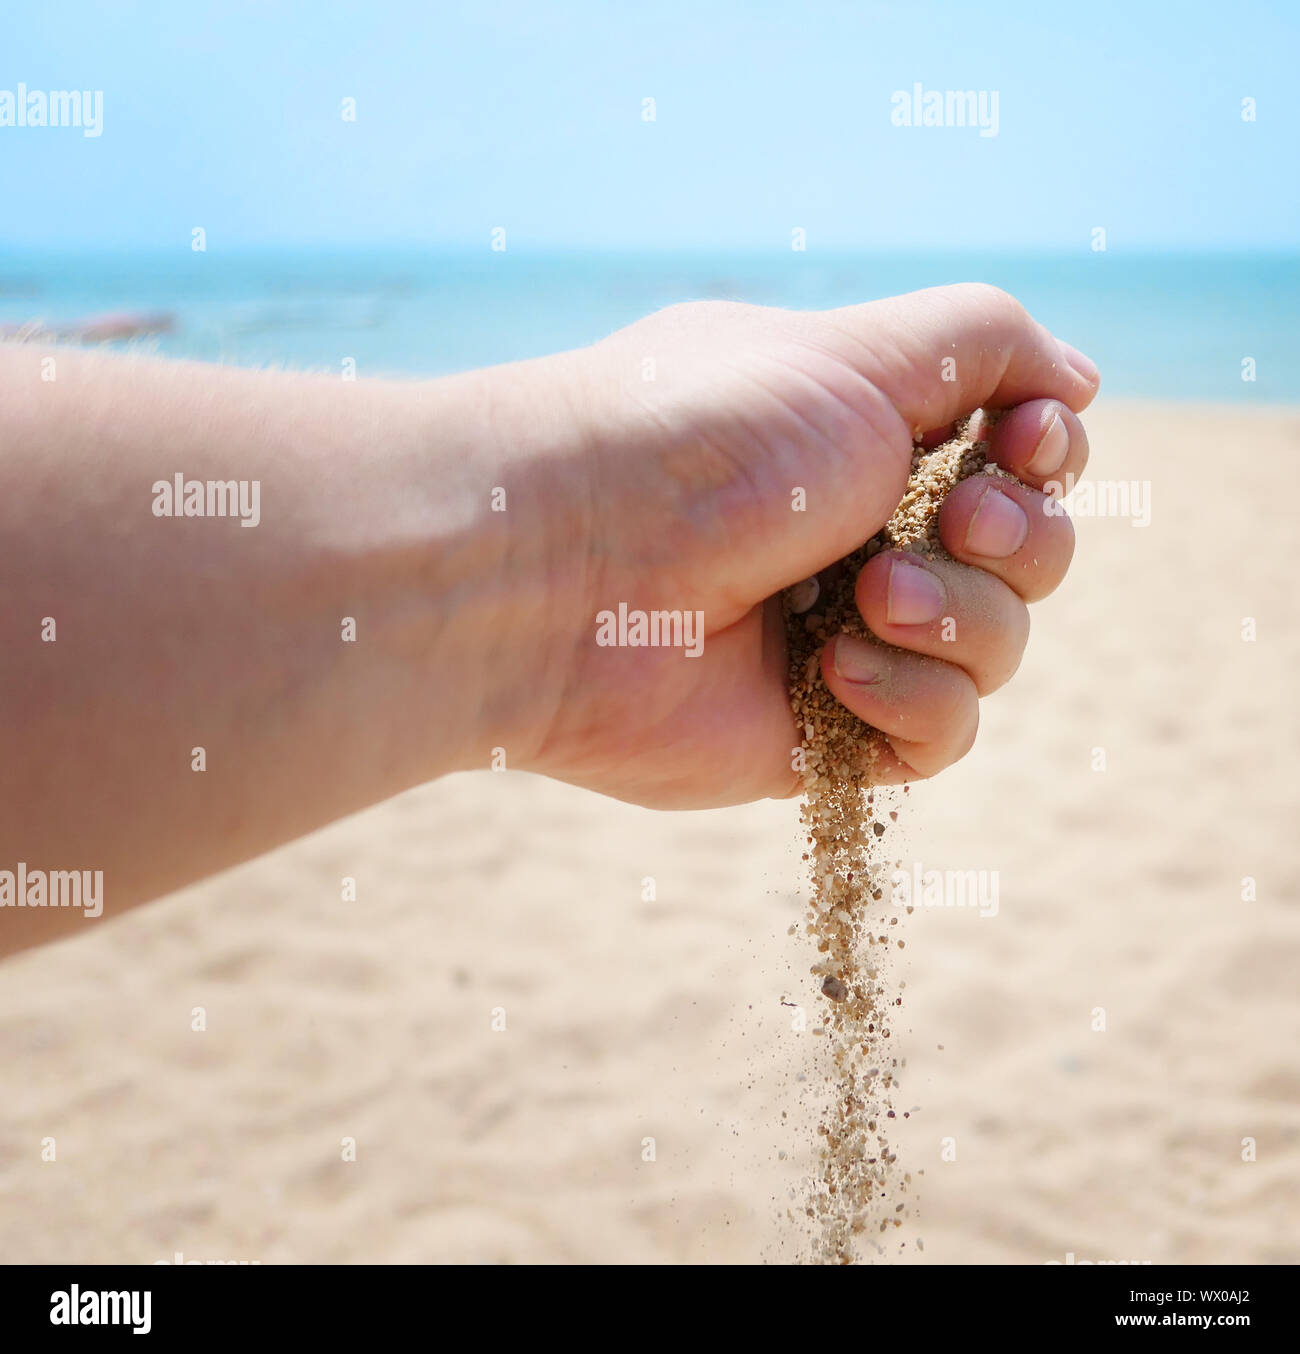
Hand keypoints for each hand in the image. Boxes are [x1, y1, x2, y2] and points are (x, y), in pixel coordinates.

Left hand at [519, 284, 1097, 806]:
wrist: (565, 569)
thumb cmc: (701, 440)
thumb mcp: (853, 352)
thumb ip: (982, 341)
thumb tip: (1079, 379)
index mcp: (866, 442)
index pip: (1017, 456)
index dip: (1046, 454)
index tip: (1024, 441)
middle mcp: (862, 537)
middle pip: (1027, 553)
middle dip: (1020, 537)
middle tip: (955, 520)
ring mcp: (844, 636)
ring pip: (999, 647)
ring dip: (964, 617)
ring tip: (872, 597)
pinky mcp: (822, 734)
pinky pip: (943, 736)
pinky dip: (917, 702)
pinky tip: (836, 674)